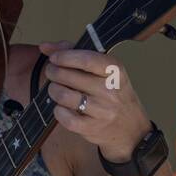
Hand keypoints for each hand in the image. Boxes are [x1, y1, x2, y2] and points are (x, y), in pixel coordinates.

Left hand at [39, 40, 151, 163]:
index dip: (65, 57)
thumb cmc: (113, 94)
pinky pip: (65, 118)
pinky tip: (61, 107)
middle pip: (69, 76)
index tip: (55, 58)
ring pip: (64, 96)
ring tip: (55, 89)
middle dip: (54, 72)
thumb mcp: (104, 71)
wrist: (130, 128)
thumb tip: (45, 47)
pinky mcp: (92, 128)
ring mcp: (102, 110)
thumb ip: (76, 53)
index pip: (86, 59)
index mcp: (114, 71)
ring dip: (53, 90)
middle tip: (52, 72)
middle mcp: (109, 90)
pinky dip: (58, 111)